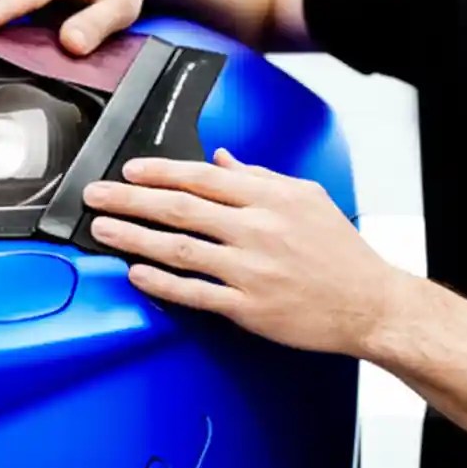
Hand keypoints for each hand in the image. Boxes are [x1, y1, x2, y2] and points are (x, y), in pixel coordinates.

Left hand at [80, 148, 409, 357]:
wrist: (370, 304)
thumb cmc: (339, 251)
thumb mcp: (306, 198)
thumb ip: (258, 177)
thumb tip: (219, 160)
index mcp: (269, 198)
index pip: (201, 178)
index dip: (159, 172)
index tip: (128, 171)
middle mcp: (257, 230)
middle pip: (179, 208)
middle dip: (130, 200)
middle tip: (96, 196)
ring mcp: (251, 271)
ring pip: (179, 249)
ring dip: (134, 237)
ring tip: (103, 231)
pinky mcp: (249, 307)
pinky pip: (196, 292)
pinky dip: (163, 282)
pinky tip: (137, 273)